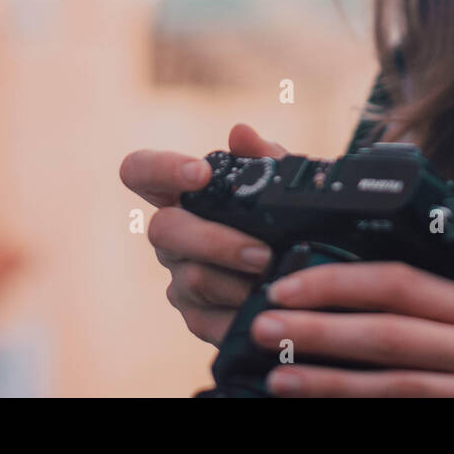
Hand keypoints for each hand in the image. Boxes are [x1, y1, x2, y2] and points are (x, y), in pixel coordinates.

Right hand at [120, 124, 285, 344]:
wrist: (312, 272)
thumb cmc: (287, 215)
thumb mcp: (284, 184)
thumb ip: (266, 156)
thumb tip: (241, 133)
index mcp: (182, 193)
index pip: (140, 170)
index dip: (160, 169)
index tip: (201, 173)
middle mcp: (172, 233)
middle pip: (162, 230)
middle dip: (214, 241)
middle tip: (261, 252)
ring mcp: (179, 275)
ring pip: (190, 278)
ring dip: (235, 281)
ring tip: (273, 279)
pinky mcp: (195, 314)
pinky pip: (205, 319)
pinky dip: (239, 314)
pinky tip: (264, 308)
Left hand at [252, 261, 453, 396]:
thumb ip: (430, 303)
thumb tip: (343, 289)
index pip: (401, 285)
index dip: (338, 283)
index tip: (287, 286)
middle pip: (388, 337)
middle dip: (319, 332)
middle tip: (265, 328)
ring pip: (391, 390)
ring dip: (327, 384)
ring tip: (278, 378)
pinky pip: (404, 422)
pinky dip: (359, 415)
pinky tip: (319, 413)